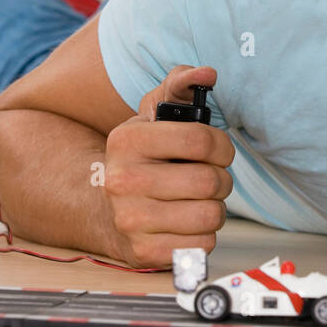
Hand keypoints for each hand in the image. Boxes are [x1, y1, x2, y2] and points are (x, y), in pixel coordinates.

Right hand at [104, 65, 234, 267]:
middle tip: (210, 177)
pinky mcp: (143, 253)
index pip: (200, 140)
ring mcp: (130, 220)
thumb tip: (207, 73)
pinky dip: (204, 234)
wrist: (105, 206)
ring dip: (215, 207)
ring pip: (210, 215)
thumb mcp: (154, 114)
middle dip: (221, 179)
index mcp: (127, 140)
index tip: (217, 150)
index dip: (221, 146)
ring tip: (198, 200)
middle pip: (209, 181)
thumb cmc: (143, 156)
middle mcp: (122, 181)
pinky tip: (187, 223)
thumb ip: (181, 84)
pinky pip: (203, 245)